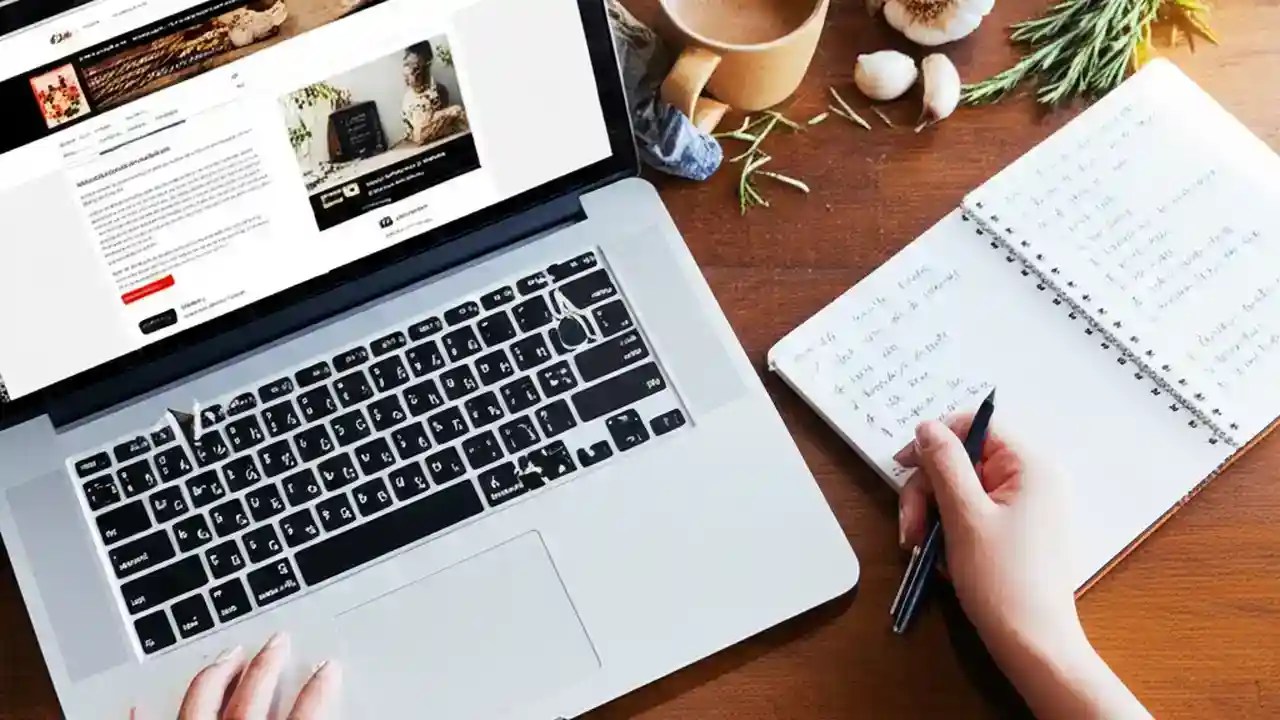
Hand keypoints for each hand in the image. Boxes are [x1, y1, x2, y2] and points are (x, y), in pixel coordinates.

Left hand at [133, 633, 341, 719]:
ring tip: (227, 655)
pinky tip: (140, 704)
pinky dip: (144, 717)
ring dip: (217, 674)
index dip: (320, 688)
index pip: (307, 713)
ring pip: (203, 700)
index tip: (328, 668)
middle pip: (253, 694)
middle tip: (277, 641)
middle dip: (267, 663)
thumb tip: (347, 712)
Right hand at [896, 417, 1149, 719]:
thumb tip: (927, 427)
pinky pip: (974, 513)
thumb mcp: (964, 516)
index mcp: (1031, 465)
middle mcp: (1033, 479)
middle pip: (963, 460)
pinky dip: (951, 530)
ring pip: (962, 489)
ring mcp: (1026, 506)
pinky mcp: (1017, 530)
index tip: (904, 465)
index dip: (936, 440)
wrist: (1034, 646)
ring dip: (933, 515)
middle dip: (928, 491)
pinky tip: (943, 557)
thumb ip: (944, 464)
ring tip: (922, 549)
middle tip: (911, 528)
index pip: (977, 424)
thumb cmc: (1002, 580)